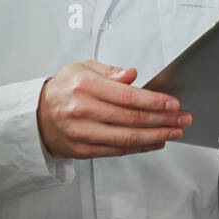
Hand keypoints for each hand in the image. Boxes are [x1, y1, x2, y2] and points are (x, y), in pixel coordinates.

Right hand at [37, 60, 190, 158]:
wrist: (37, 116)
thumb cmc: (63, 89)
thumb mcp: (82, 68)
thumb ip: (110, 71)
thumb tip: (132, 75)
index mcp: (84, 86)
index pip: (127, 96)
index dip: (154, 102)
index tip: (173, 103)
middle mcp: (83, 111)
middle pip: (132, 119)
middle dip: (163, 120)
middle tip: (182, 118)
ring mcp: (83, 133)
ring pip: (128, 138)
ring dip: (157, 136)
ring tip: (175, 132)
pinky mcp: (83, 150)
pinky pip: (118, 150)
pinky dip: (141, 147)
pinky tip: (156, 142)